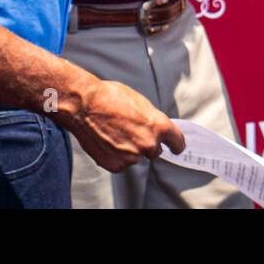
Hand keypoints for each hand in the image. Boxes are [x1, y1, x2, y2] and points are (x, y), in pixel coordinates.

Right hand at [69, 79, 185, 171]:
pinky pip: (121, 164)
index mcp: (159, 126)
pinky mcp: (116, 165)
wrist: (85, 105)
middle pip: (155, 151)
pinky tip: (106, 141)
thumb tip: (155, 128)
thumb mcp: (140, 103)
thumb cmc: (110, 98)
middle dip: (146, 144)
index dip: (176, 145)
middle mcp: (149, 144)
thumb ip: (151, 120)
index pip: (178, 142)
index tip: (175, 148)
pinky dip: (115, 156)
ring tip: (114, 132)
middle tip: (130, 131)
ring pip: (136, 157)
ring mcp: (133, 157)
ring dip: (129, 150)